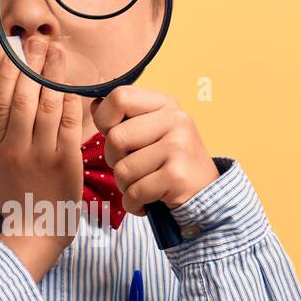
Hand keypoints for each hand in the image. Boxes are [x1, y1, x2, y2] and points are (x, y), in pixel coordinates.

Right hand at [0, 34, 83, 279]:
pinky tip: (74, 83)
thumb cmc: (12, 201)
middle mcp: (18, 146)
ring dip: (54, 74)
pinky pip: (70, 123)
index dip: (8, 73)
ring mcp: (43, 153)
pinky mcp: (66, 160)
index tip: (14, 53)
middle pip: (24, 95)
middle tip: (37, 42)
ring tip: (57, 52)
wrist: (36, 231)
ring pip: (48, 104)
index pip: (0, 101)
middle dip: (31, 65)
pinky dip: (72, 101)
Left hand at [91, 87, 219, 215]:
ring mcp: (178, 147)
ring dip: (125, 186)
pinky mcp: (177, 175)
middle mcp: (175, 120)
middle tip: (132, 169)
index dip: (105, 119)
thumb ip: (125, 118)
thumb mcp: (153, 130)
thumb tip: (95, 104)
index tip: (112, 134)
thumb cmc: (170, 161)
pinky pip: (134, 192)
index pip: (119, 97)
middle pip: (115, 138)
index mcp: (165, 104)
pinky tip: (147, 202)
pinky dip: (134, 204)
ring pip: (122, 170)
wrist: (206, 193)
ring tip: (143, 186)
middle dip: (114, 160)